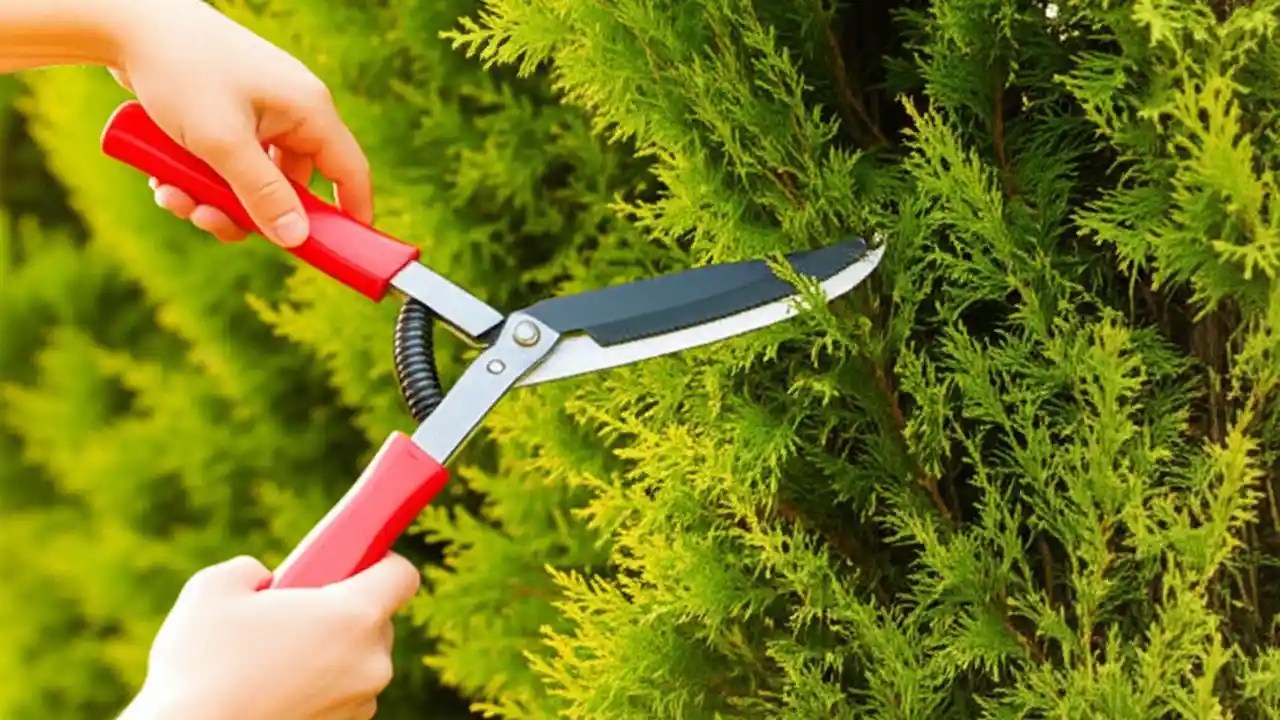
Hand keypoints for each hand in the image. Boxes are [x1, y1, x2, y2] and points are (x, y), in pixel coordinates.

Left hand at [109, 0, 370, 245]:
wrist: (126, 22)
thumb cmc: (181, 71)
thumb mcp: (222, 142)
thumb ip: (262, 194)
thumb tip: (296, 239)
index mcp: (309, 110)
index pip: (350, 172)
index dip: (351, 216)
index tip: (342, 254)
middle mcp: (291, 112)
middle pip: (291, 187)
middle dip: (248, 212)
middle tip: (210, 221)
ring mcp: (260, 112)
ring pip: (252, 180)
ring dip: (214, 200)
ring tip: (174, 197)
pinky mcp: (229, 114)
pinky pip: (228, 164)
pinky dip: (200, 179)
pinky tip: (165, 179)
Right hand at [120, 554, 419, 719]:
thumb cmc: (200, 665)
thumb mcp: (215, 588)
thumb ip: (253, 569)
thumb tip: (264, 580)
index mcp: (354, 616)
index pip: (402, 575)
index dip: (378, 562)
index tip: (349, 563)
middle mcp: (372, 662)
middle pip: (376, 619)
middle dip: (339, 609)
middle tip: (291, 613)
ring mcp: (361, 702)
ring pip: (357, 659)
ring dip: (327, 651)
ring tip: (269, 658)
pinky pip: (342, 693)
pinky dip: (318, 685)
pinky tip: (272, 688)